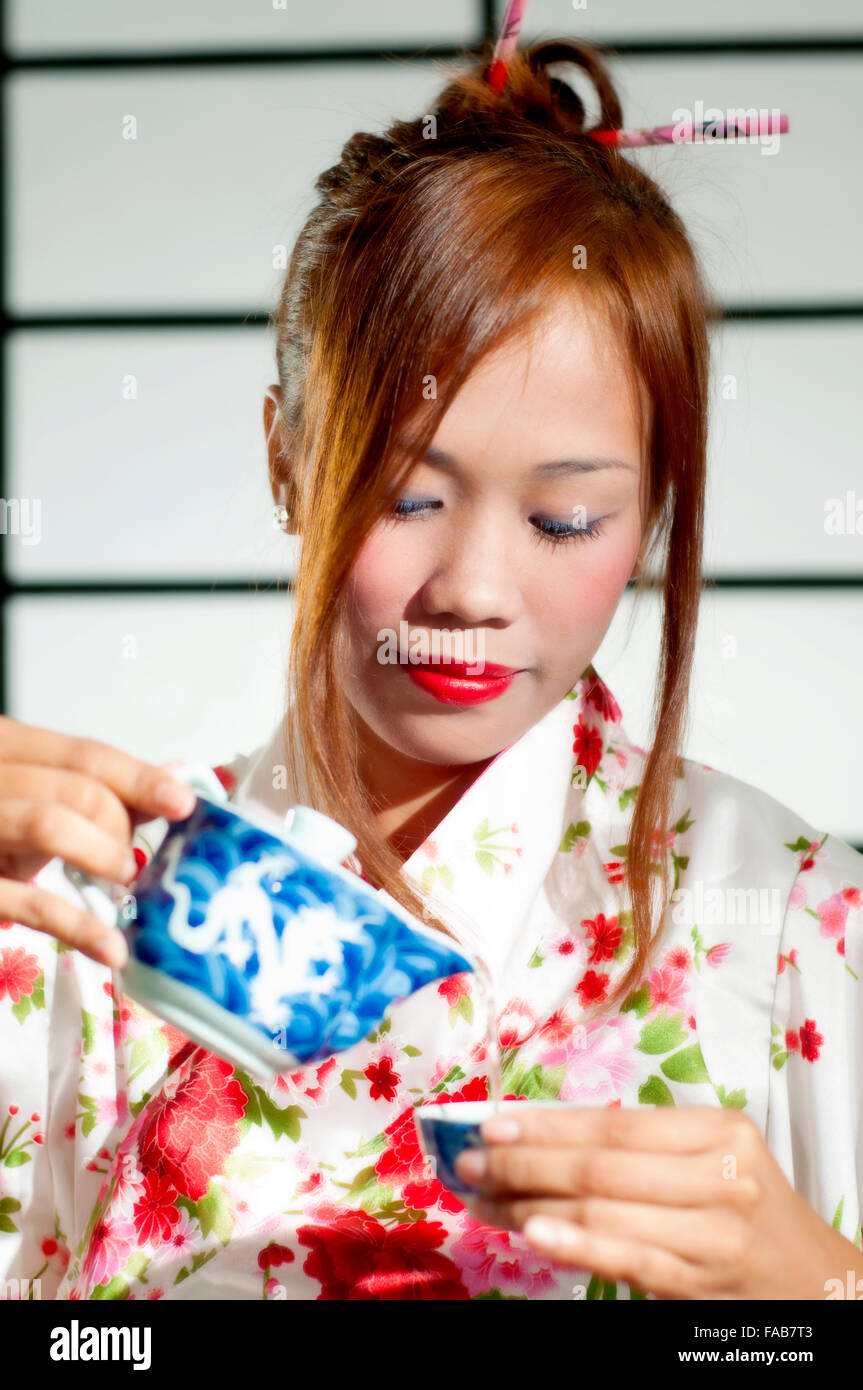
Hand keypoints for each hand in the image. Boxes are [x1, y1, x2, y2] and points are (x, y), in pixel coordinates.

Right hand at [0, 715, 196, 967]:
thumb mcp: (27, 798)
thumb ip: (86, 791)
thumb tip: (164, 792)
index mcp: (2, 744)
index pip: (86, 755)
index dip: (142, 779)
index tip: (184, 803)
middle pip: (78, 789)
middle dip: (120, 828)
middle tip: (132, 861)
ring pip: (51, 823)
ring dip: (103, 856)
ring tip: (123, 883)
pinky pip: (28, 901)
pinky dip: (78, 926)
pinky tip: (110, 947)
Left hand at [453, 1104, 862, 1298]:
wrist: (814, 1284)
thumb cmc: (746, 1211)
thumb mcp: (709, 1160)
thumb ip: (640, 1147)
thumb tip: (538, 1134)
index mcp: (718, 1130)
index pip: (613, 1124)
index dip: (545, 1125)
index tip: (489, 1125)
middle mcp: (720, 1175)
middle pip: (601, 1166)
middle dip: (524, 1163)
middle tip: (469, 1162)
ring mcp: (715, 1234)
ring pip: (604, 1211)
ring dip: (529, 1205)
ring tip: (483, 1200)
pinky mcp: (702, 1283)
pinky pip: (627, 1259)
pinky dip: (574, 1245)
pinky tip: (531, 1235)